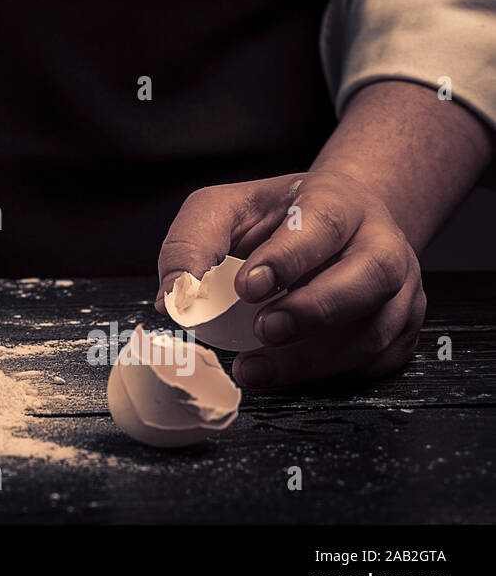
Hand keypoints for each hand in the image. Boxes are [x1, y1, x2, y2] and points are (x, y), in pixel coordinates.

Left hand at [155, 171, 425, 387]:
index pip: (322, 223)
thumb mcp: (225, 209)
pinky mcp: (402, 328)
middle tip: (262, 330)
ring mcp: (401, 288)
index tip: (247, 286)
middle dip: (313, 310)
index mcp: (338, 201)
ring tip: (256, 367)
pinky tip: (289, 372)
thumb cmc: (276, 219)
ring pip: (376, 329)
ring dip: (314, 357)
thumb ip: (194, 241)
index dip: (288, 257)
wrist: (337, 226)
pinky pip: (378, 361)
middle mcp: (381, 242)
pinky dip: (333, 374)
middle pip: (369, 276)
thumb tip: (174, 297)